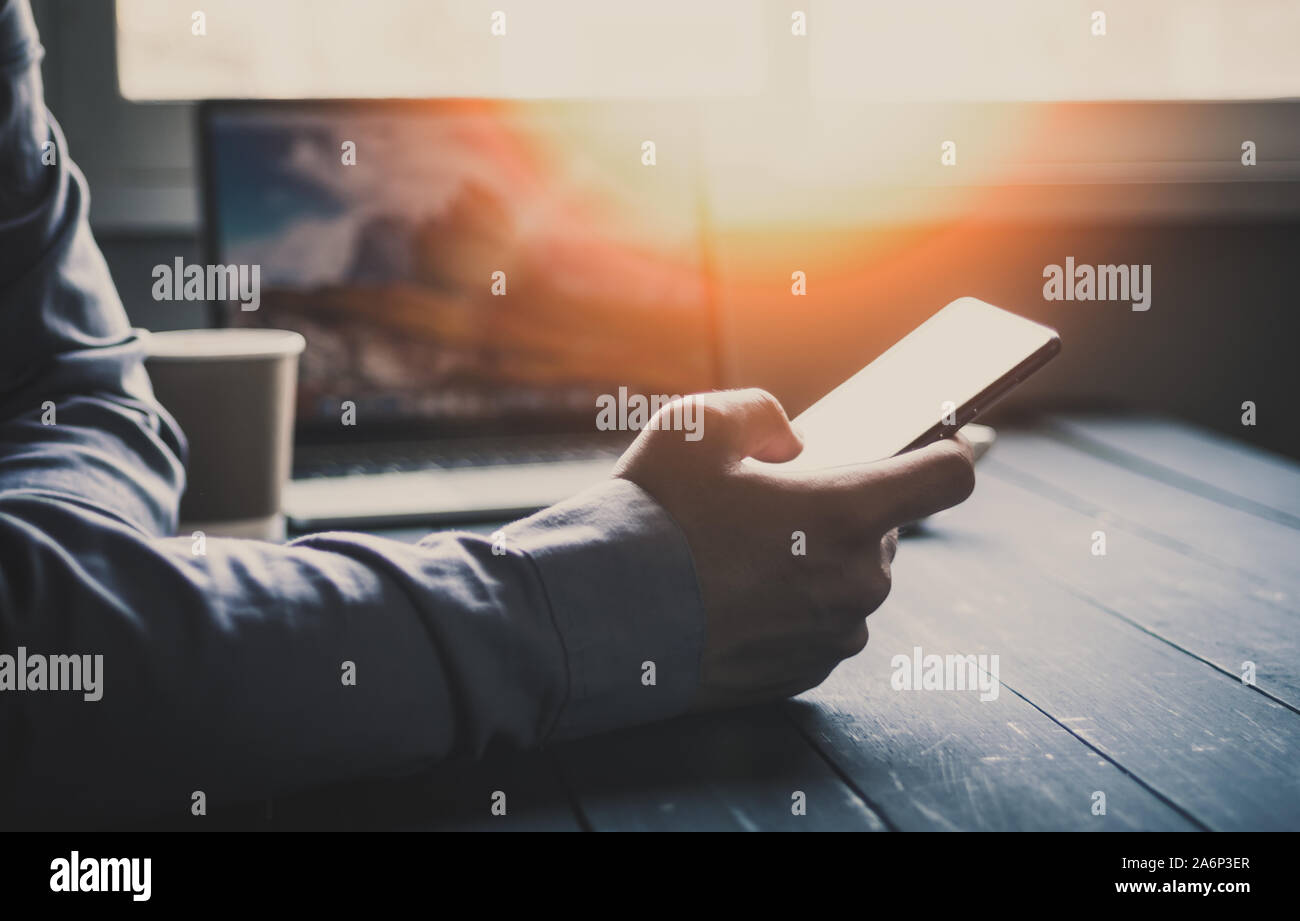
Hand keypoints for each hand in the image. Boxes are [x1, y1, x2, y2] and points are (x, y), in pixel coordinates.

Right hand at [614, 388, 975, 709]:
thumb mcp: (696, 426)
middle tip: (775, 509)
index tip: (941, 449)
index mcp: (846, 513)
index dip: (945, 455)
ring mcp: (833, 634)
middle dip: (844, 515)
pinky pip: (822, 630)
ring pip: (851, 585)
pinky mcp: (805, 673)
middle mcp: (856, 580)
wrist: (603, 619)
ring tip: (744, 559)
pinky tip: (738, 601)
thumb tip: (794, 442)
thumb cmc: (652, 518)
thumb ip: (762, 413)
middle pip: (886, 534)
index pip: (946, 477)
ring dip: (818, 566)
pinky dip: (795, 612)